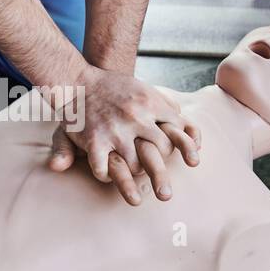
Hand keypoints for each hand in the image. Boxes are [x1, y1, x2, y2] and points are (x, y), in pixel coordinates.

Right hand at [47, 69, 200, 205]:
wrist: (78, 80)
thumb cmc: (115, 87)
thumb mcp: (145, 88)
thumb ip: (168, 106)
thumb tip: (190, 131)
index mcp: (150, 103)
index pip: (177, 130)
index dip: (180, 145)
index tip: (182, 157)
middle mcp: (136, 117)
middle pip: (161, 151)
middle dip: (161, 169)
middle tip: (163, 190)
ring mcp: (115, 130)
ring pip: (135, 166)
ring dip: (133, 176)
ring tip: (133, 189)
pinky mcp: (94, 141)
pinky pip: (104, 170)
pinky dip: (105, 177)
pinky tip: (105, 176)